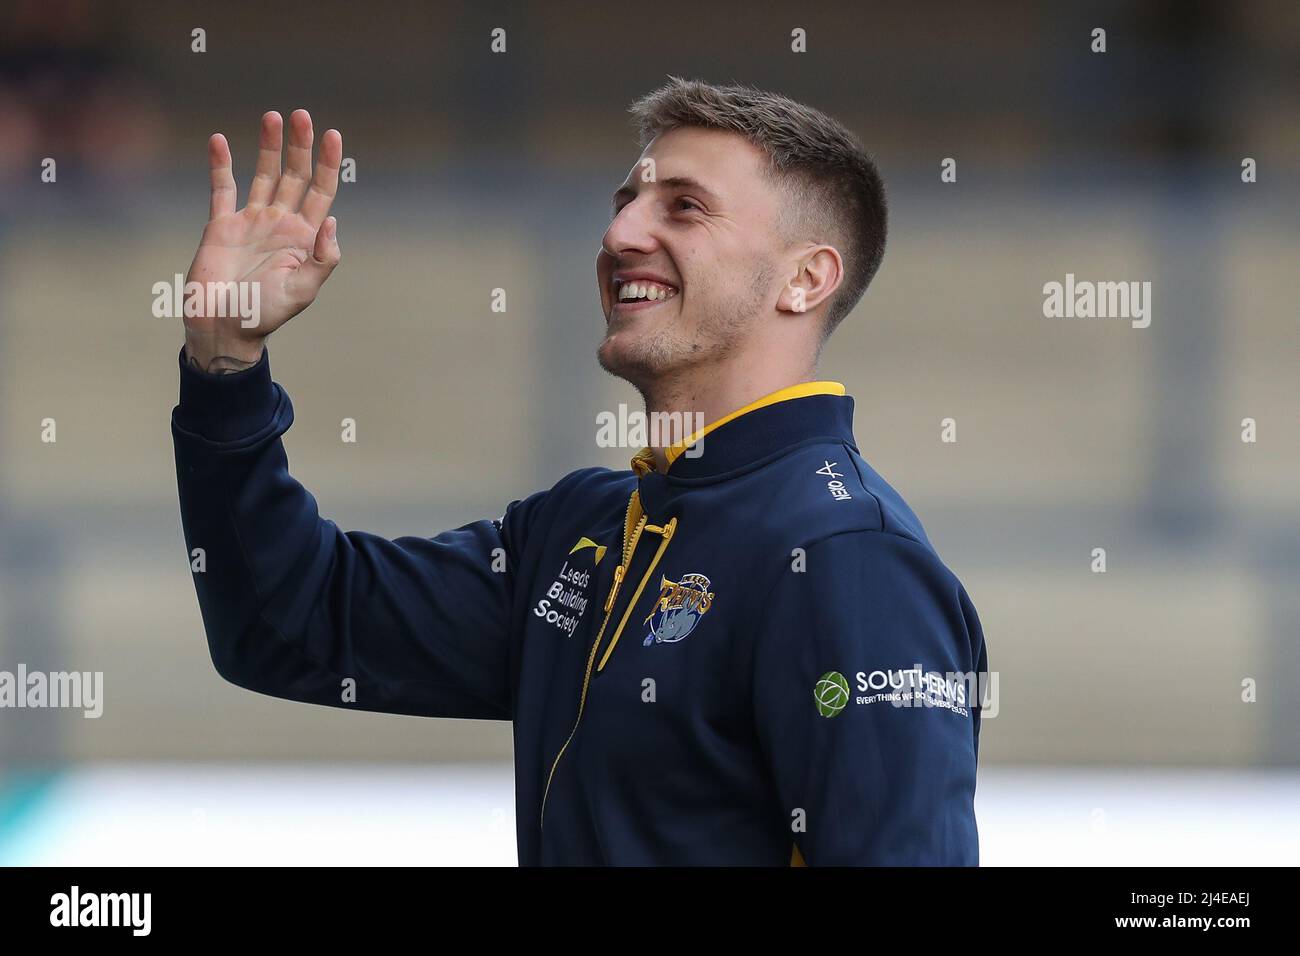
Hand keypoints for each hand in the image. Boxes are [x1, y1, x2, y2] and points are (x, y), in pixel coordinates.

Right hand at [183, 109, 341, 372]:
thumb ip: (322, 259)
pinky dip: (221, 164)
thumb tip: (331, 221)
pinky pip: (222, 188)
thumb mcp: (303, 290)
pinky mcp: (222, 225)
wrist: (223, 326)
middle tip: (302, 115)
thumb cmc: (266, 314)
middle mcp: (281, 225)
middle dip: (299, 146)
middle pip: (294, 176)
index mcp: (304, 238)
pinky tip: (220, 139)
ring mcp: (252, 222)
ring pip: (263, 175)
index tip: (332, 135)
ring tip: (273, 117)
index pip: (321, 191)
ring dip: (269, 146)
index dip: (327, 163)